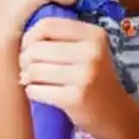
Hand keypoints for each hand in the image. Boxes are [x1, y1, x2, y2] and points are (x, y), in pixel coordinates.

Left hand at [18, 17, 130, 132]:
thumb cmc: (93, 77)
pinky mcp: (74, 98)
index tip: (29, 48)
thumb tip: (25, 39)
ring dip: (27, 76)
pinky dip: (32, 91)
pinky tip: (39, 92)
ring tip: (31, 80)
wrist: (114, 112)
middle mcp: (91, 52)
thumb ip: (61, 37)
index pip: (47, 25)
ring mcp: (84, 76)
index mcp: (94, 35)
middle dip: (25, 59)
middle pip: (37, 48)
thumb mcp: (87, 49)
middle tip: (27, 68)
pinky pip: (36, 90)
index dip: (30, 37)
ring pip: (34, 70)